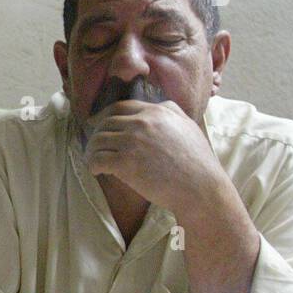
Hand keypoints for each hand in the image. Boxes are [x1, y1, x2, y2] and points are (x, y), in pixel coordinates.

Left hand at [85, 99, 224, 216]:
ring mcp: (132, 142)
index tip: (95, 124)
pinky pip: (97, 159)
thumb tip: (158, 105)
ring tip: (94, 160)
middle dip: (96, 134)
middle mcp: (141, 123)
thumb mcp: (188, 126)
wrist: (201, 187)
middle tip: (94, 146)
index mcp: (156, 112)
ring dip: (92, 151)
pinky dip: (93, 165)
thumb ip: (171, 111)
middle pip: (105, 123)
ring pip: (97, 141)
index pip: (120, 108)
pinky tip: (97, 171)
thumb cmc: (198, 161)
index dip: (103, 115)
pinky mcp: (125, 163)